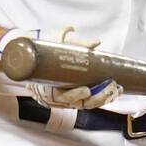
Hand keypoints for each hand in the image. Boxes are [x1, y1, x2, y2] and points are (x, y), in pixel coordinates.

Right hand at [0, 26, 123, 109]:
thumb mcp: (55, 40)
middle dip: (97, 98)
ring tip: (116, 90)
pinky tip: (111, 92)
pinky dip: (99, 98)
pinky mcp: (71, 94)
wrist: (30, 50)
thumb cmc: (41, 46)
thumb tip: (95, 43)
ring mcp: (62, 97)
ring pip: (84, 105)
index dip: (74, 95)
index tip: (86, 90)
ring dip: (102, 99)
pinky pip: (86, 102)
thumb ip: (75, 41)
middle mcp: (53, 96)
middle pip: (77, 104)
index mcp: (45, 86)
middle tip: (110, 87)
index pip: (60, 97)